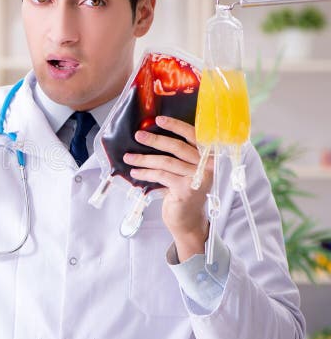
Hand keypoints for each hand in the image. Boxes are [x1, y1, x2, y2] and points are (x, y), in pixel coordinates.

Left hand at [122, 115, 212, 260]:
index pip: (194, 135)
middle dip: (155, 140)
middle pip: (178, 147)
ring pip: (166, 162)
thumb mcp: (185, 170)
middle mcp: (208, 165)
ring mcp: (198, 178)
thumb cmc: (184, 190)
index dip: (176, 126)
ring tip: (129, 157)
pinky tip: (135, 172)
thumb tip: (151, 136)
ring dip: (144, 159)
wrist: (188, 218)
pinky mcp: (186, 189)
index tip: (159, 120)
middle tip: (138, 135)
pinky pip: (161, 175)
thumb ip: (178, 155)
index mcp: (209, 156)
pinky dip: (146, 173)